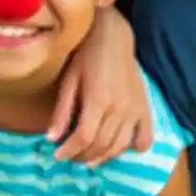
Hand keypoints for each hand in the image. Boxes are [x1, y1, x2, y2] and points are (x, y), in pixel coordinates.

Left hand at [47, 11, 151, 164]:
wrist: (113, 37)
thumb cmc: (85, 55)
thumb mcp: (68, 80)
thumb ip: (62, 111)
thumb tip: (50, 139)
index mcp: (98, 100)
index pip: (84, 137)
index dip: (70, 151)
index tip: (57, 156)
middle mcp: (120, 108)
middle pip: (102, 144)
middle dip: (83, 156)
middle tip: (70, 157)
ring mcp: (135, 109)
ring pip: (121, 145)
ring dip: (104, 157)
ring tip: (89, 158)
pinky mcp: (145, 107)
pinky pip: (145, 137)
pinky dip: (134, 148)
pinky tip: (121, 148)